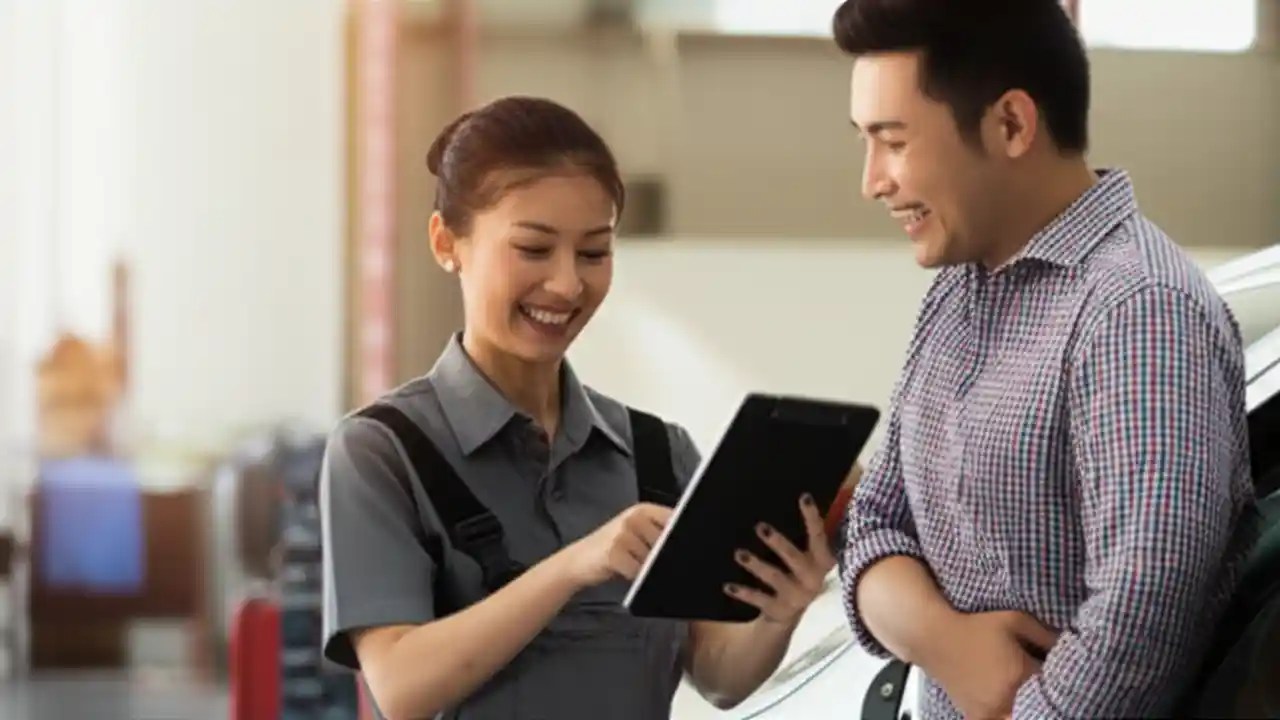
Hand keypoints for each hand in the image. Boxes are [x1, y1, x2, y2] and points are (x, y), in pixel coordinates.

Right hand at [560, 503, 671, 588]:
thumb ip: (658, 533)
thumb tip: (686, 543)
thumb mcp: (636, 533)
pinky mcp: (614, 552)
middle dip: (660, 557)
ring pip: (652, 560)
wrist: (578, 560)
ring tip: (630, 562)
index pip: (674, 519)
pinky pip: (637, 571)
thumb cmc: (613, 549)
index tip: (681, 546)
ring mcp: (623, 533)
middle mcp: (634, 517)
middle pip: (665, 543)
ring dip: (644, 569)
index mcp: (643, 509)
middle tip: (643, 559)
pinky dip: (633, 577)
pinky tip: (622, 570)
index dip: (680, 535)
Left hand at [723, 494, 836, 624]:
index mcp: (822, 560)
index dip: (812, 517)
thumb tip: (800, 495)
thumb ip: (806, 532)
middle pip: (794, 558)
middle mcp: (812, 579)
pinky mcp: (778, 609)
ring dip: (757, 565)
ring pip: (774, 577)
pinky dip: (743, 593)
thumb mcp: (808, 554)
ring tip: (739, 553)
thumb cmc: (798, 570)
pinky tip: (728, 585)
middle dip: (778, 543)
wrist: (792, 613)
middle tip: (760, 527)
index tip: (804, 497)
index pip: (819, 535)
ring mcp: (795, 596)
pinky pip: (759, 599)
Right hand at [928, 610, 1058, 719]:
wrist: (935, 637)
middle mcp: (1007, 698)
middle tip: (1041, 682)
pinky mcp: (977, 716)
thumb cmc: (975, 626)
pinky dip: (1006, 714)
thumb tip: (1068, 645)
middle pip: (1040, 707)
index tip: (1056, 667)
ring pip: (1021, 715)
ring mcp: (991, 711)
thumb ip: (1045, 634)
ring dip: (1027, 707)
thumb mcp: (1015, 620)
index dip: (1059, 676)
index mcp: (1020, 675)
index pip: (1054, 684)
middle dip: (1045, 696)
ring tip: (1023, 691)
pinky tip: (1007, 703)